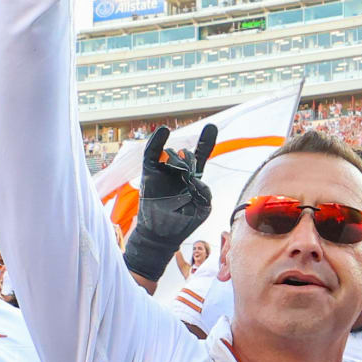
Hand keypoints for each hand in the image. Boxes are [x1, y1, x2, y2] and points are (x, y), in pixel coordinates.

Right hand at [122, 121, 216, 282]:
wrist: (160, 235)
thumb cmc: (182, 223)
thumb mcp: (202, 208)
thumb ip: (205, 192)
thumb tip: (196, 179)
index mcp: (192, 178)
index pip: (201, 155)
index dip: (206, 141)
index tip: (211, 126)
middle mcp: (178, 172)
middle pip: (187, 156)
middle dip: (190, 160)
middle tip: (187, 171)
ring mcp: (164, 172)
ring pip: (173, 155)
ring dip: (178, 160)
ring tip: (178, 172)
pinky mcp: (150, 173)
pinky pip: (152, 154)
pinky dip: (157, 142)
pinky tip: (163, 132)